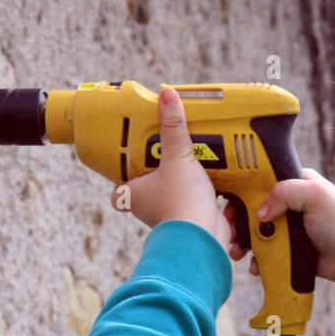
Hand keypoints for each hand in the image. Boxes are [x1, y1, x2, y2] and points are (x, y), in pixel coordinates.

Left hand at [110, 87, 231, 252]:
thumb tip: (167, 97)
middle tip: (170, 153)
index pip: (118, 189)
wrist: (203, 238)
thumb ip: (173, 127)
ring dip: (186, 184)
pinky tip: (216, 183)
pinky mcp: (194, 221)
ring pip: (176, 196)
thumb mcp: (177, 157)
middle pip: (150, 188)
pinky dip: (208, 197)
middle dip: (161, 174)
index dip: (123, 176)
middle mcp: (150, 207)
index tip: (132, 160)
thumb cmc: (180, 203)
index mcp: (135, 195)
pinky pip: (199, 205)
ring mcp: (172, 215)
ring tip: (197, 164)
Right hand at [223, 169, 334, 284]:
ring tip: (238, 253)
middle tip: (230, 234)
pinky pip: (264, 254)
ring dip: (243, 245)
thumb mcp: (315, 196)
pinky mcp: (286, 251)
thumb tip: (259, 212)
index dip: (240, 194)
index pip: (258, 184)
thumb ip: (285, 193)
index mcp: (293, 184)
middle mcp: (287, 205)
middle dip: (237, 224)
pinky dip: (257, 261)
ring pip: (255, 235)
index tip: (228, 206)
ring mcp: (285, 229)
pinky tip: (256, 266)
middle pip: (251, 211)